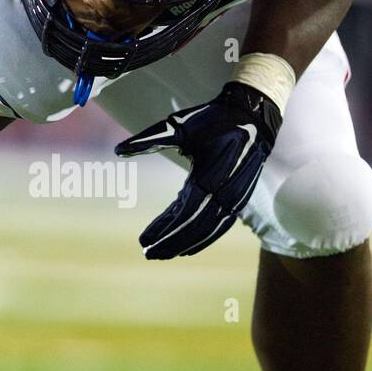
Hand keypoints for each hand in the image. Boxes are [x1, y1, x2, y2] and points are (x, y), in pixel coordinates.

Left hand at [114, 81, 281, 258]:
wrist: (254, 115)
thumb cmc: (213, 119)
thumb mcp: (178, 126)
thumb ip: (148, 140)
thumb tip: (117, 150)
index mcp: (208, 175)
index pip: (182, 213)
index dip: (163, 229)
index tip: (142, 241)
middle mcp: (224, 191)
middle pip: (194, 227)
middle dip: (171, 243)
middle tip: (148, 254)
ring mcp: (235, 198)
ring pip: (208, 231)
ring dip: (186, 245)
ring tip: (164, 254)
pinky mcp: (239, 199)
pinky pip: (221, 226)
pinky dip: (205, 239)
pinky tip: (189, 248)